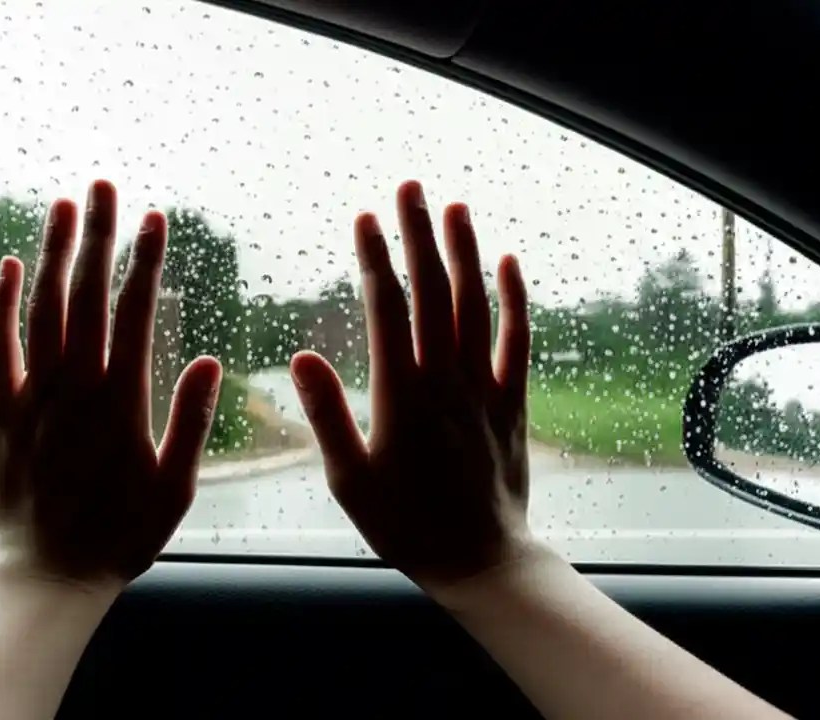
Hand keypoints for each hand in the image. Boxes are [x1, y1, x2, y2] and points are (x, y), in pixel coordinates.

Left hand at [0, 179, 221, 594]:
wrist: (49, 575)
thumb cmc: (121, 536)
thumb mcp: (175, 487)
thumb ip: (191, 420)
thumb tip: (207, 358)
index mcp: (121, 401)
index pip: (134, 312)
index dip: (145, 261)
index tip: (155, 218)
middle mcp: (73, 388)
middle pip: (85, 295)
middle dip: (97, 236)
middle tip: (104, 186)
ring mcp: (32, 396)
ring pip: (40, 309)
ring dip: (51, 254)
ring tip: (62, 206)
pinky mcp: (2, 412)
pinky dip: (1, 304)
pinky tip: (8, 266)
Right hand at [291, 180, 535, 605]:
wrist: (479, 560)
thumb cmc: (405, 525)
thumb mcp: (349, 479)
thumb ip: (326, 415)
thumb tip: (301, 355)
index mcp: (401, 395)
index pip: (386, 308)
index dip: (374, 258)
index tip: (363, 218)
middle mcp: (446, 380)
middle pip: (432, 291)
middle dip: (418, 235)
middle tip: (408, 188)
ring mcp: (485, 387)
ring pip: (476, 305)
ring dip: (464, 253)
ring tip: (453, 207)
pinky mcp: (513, 402)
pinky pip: (518, 340)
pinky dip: (516, 299)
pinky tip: (510, 263)